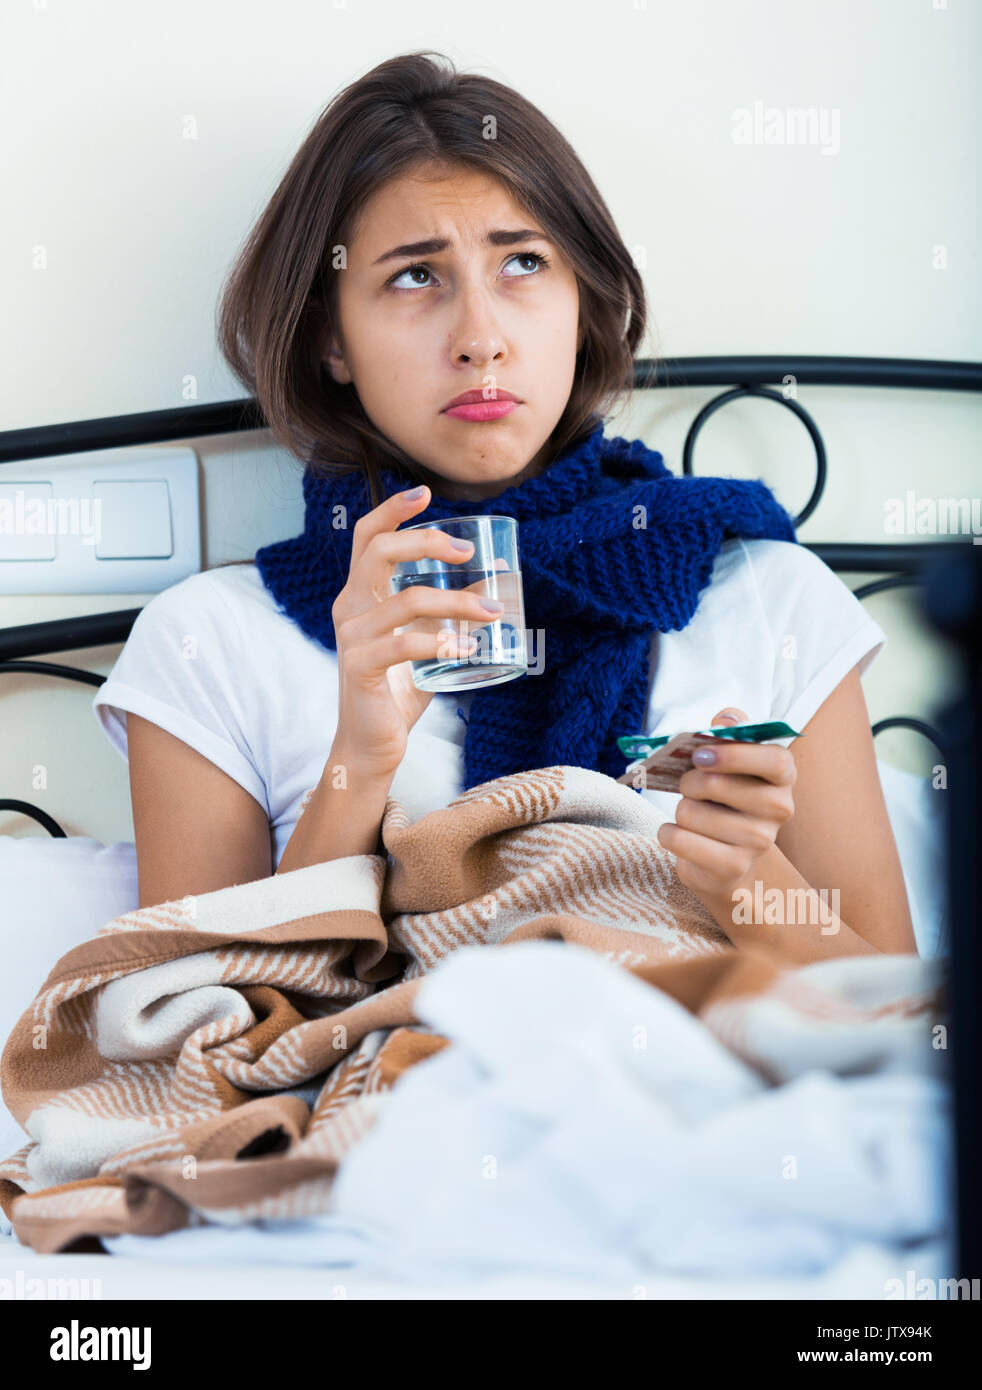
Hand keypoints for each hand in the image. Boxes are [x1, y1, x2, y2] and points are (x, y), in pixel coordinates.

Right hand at [330, 482, 503, 778]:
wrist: (372, 744)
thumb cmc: (399, 689)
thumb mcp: (429, 640)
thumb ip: (452, 612)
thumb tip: (496, 578)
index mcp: (361, 594)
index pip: (367, 536)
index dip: (393, 509)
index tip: (426, 493)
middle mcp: (350, 607)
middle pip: (379, 550)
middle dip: (426, 541)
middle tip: (466, 550)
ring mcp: (352, 637)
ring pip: (407, 600)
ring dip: (457, 601)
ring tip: (492, 611)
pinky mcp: (361, 668)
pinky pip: (404, 644)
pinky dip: (441, 643)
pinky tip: (467, 650)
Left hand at [655, 706, 796, 898]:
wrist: (727, 861)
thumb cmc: (725, 802)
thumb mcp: (731, 766)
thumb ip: (730, 735)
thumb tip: (727, 716)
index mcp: (783, 779)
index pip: (775, 760)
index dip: (734, 754)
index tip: (700, 754)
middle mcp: (779, 811)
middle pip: (718, 785)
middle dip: (689, 782)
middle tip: (686, 786)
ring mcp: (757, 843)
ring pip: (691, 813)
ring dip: (680, 810)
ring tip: (691, 815)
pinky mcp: (730, 869)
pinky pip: (679, 839)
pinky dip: (669, 834)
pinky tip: (680, 835)